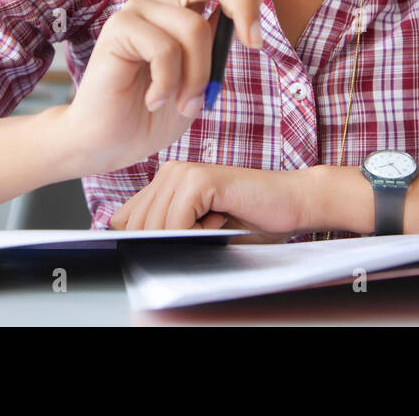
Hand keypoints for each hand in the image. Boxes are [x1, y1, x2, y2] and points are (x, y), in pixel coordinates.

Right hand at [62, 0, 268, 173]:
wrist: (106, 143)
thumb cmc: (154, 111)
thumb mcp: (201, 72)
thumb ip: (221, 35)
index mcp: (181, 4)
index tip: (255, 38)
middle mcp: (160, 0)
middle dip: (243, 6)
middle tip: (253, 46)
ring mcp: (138, 11)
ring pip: (194, 27)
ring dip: (198, 77)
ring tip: (184, 105)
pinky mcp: (118, 29)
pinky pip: (164, 50)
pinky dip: (168, 85)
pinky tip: (154, 101)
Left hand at [109, 160, 310, 241]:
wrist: (292, 202)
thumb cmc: (251, 219)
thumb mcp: (197, 229)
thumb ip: (165, 231)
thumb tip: (127, 245)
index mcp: (165, 180)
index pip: (126, 218)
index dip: (142, 240)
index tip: (171, 246)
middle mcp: (169, 171)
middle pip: (138, 226)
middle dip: (166, 243)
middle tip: (204, 233)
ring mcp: (183, 173)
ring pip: (156, 227)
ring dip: (186, 239)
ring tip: (215, 224)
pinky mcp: (199, 181)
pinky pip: (176, 225)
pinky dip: (198, 236)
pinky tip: (220, 221)